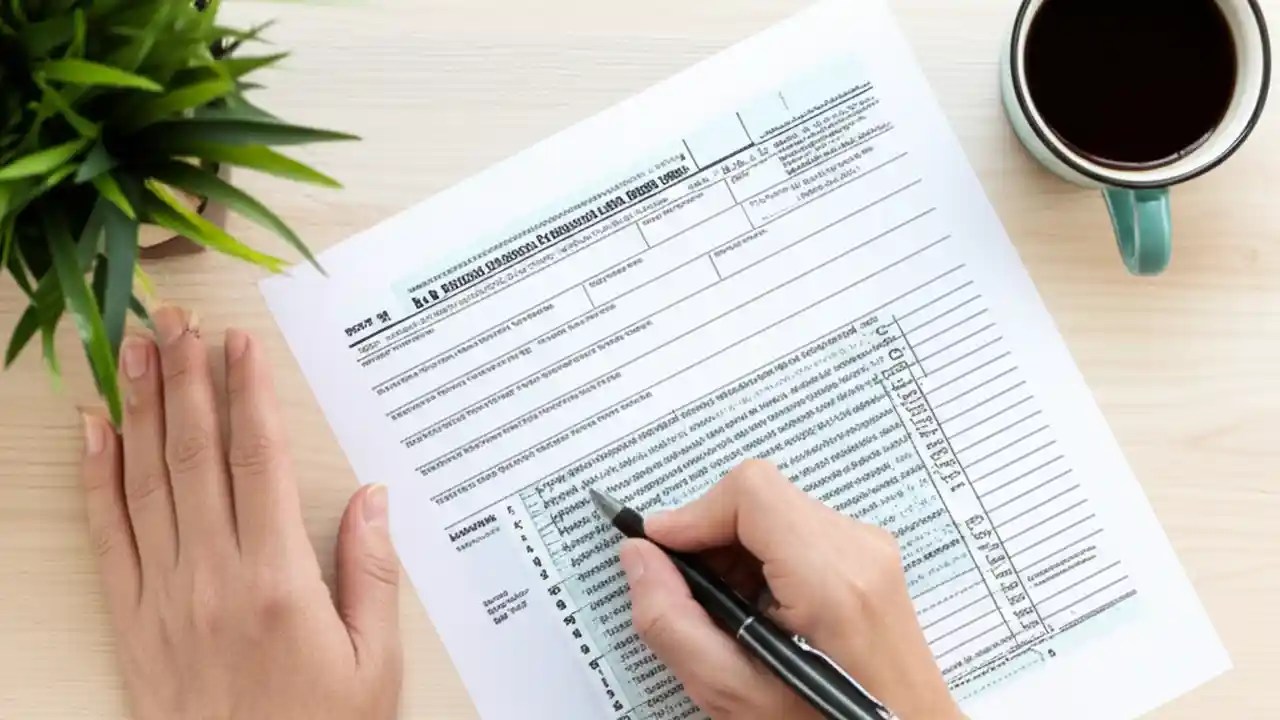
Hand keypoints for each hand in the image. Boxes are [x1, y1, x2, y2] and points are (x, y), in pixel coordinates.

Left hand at [78, 307, 401, 719]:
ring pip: (145, 480)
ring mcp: (163, 596)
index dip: (248, 395)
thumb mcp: (373, 665)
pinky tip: (95, 431)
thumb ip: (370, 574)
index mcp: (278, 581)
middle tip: (178, 319)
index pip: (257, 462)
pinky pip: (108, 535)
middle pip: (195, 455)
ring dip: (141, 408)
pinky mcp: (131, 620)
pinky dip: (97, 476)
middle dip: (187, 379)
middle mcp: (212, 577)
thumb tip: (373, 497)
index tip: (240, 344)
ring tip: (138, 349)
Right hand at [619, 460, 961, 719]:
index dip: (693, 513)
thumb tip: (639, 556)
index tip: (659, 549)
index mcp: (832, 580)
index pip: (751, 491)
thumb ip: (672, 622)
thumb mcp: (735, 694)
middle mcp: (859, 549)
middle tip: (691, 592)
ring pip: (775, 509)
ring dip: (735, 548)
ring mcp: (870, 548)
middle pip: (759, 497)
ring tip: (729, 608)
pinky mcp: (870, 555)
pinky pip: (799, 526)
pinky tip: (759, 606)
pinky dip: (763, 555)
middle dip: (710, 536)